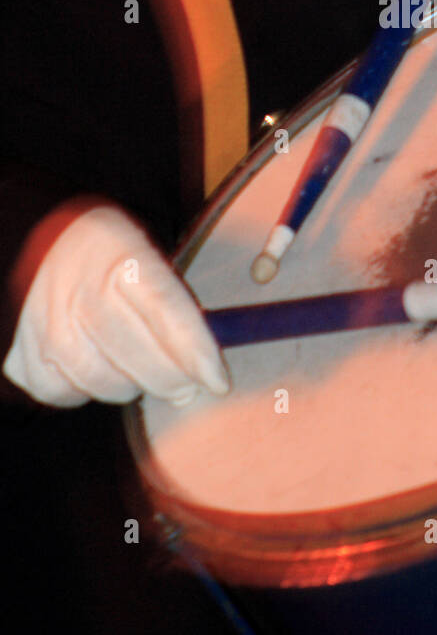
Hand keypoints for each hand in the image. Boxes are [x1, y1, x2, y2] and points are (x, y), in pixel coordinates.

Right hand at [2, 204, 229, 407]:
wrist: (56, 242)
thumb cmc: (116, 260)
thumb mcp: (152, 259)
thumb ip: (179, 309)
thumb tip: (209, 371)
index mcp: (123, 257)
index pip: (167, 313)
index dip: (196, 353)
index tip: (217, 381)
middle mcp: (80, 287)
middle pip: (135, 354)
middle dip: (170, 378)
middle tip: (185, 386)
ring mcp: (45, 320)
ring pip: (100, 380)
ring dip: (129, 386)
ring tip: (138, 372)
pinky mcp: (21, 348)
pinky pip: (59, 392)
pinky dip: (83, 392)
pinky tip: (97, 371)